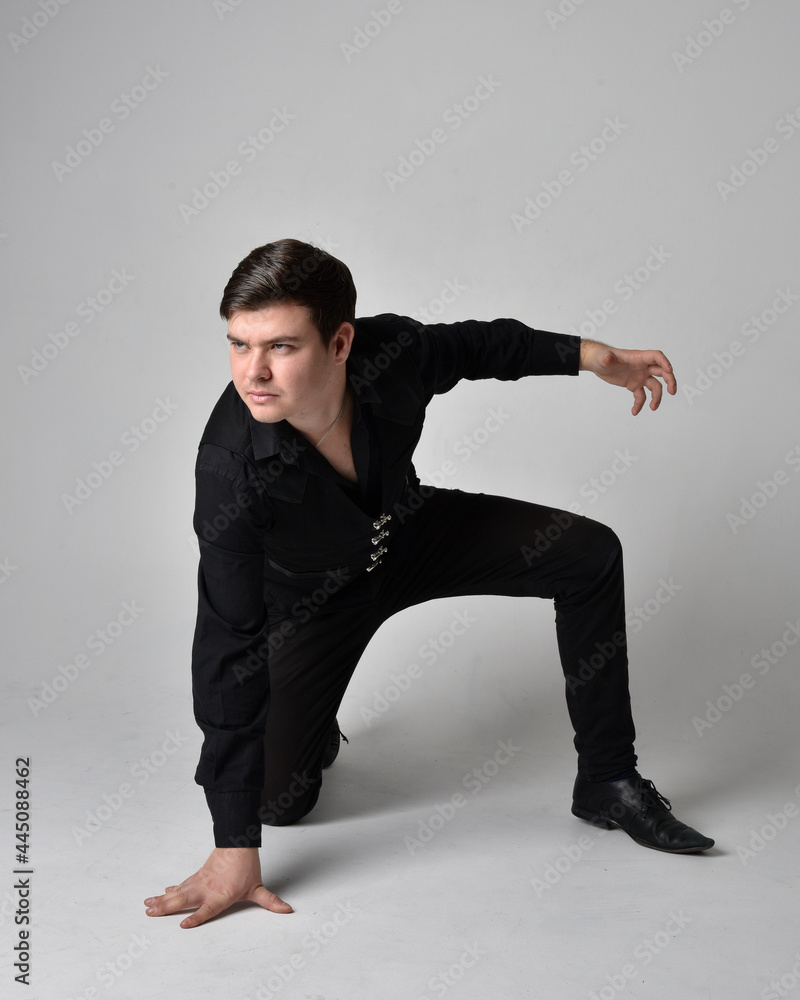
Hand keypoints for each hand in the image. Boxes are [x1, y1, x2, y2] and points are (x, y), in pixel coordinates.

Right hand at [143, 847, 291, 928]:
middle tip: (150, 912)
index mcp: (221, 895)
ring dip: (162, 899)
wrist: (238, 843)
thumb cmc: (246, 867)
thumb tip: (287, 910)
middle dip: (167, 907)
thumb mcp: (258, 888)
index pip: (208, 909)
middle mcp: (207, 889)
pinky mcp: (197, 877)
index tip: (184, 924)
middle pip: (184, 899)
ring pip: (178, 892)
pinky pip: (181, 885)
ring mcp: (200, 883)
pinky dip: (169, 890)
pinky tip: (162, 893)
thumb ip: (270, 902)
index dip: (197, 917)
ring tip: (147, 905)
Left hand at [579, 340, 676, 415]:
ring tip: (653, 408)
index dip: (664, 362)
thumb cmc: (601, 356)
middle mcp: (643, 367)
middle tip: (672, 392)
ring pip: (655, 387)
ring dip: (656, 397)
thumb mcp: (603, 357)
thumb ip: (607, 358)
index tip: (669, 371)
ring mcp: (640, 376)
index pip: (656, 357)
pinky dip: (640, 404)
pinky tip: (634, 411)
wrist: (597, 363)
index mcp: (639, 357)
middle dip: (670, 381)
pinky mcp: (634, 385)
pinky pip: (641, 396)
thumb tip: (607, 358)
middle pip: (662, 372)